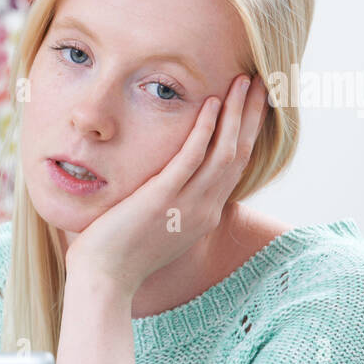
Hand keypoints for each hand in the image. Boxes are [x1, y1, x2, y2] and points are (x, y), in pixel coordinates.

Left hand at [64, 73, 267, 293]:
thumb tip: (166, 182)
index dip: (248, 133)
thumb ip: (170, 204)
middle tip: (259, 82)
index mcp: (204, 215)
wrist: (103, 281)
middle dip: (251, 115)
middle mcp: (204, 209)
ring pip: (225, 152)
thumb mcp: (157, 228)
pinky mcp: (161, 199)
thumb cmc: (119, 256)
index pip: (236, 167)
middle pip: (240, 154)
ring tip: (243, 82)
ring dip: (235, 113)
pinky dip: (204, 130)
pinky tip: (211, 103)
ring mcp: (186, 205)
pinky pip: (191, 158)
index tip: (254, 106)